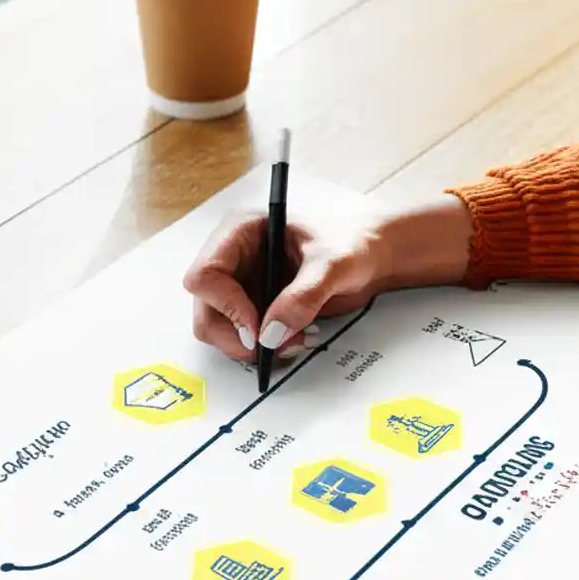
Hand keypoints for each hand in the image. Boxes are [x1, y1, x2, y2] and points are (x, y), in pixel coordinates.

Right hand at [183, 197, 472, 360]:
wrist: (373, 255)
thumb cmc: (353, 242)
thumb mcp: (332, 264)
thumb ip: (303, 296)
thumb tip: (271, 333)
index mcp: (242, 232)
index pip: (205, 274)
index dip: (225, 305)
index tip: (257, 327)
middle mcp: (234, 259)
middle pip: (206, 308)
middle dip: (236, 334)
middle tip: (271, 346)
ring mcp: (243, 285)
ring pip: (219, 328)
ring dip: (250, 345)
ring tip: (292, 340)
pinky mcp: (255, 307)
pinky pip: (243, 336)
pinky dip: (263, 347)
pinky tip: (293, 339)